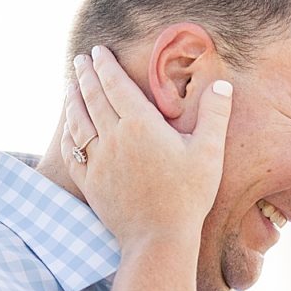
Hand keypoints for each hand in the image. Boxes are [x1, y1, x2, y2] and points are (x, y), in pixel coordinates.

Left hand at [60, 45, 232, 247]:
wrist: (159, 238)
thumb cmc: (189, 195)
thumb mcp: (210, 153)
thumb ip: (215, 115)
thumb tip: (222, 85)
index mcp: (140, 124)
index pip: (115, 84)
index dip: (105, 65)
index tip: (98, 52)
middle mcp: (114, 136)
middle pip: (93, 97)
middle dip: (85, 75)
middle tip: (80, 60)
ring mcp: (98, 159)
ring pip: (78, 120)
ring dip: (72, 98)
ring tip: (70, 85)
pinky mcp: (89, 181)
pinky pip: (73, 149)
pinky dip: (68, 131)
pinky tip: (69, 126)